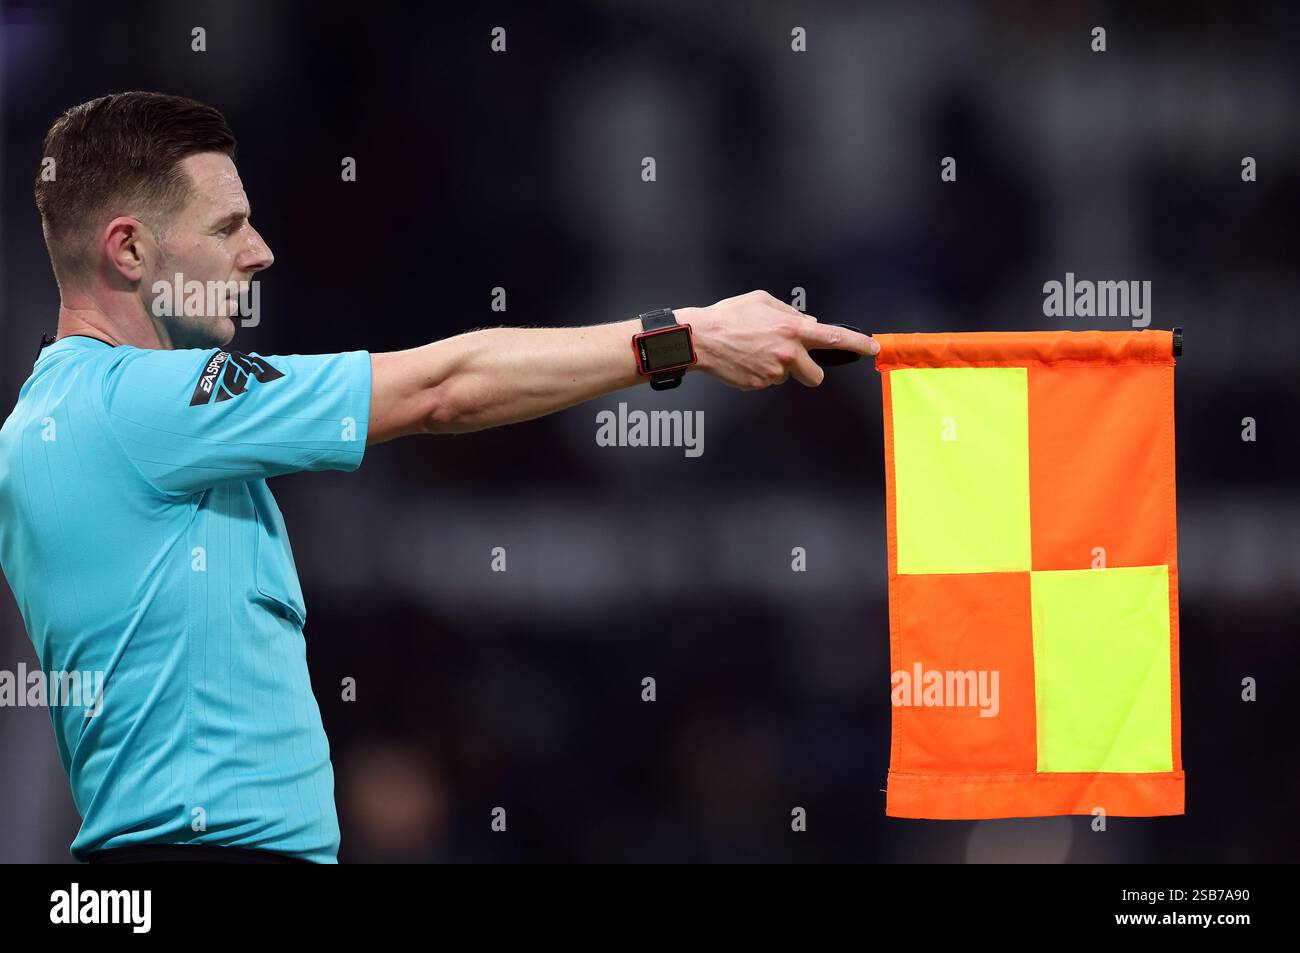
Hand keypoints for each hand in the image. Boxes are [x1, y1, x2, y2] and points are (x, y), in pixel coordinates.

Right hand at [677, 290, 878, 389]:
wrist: (700, 338)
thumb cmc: (729, 316)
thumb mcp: (762, 301)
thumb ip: (790, 312)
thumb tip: (809, 324)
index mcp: (792, 329)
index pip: (833, 338)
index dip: (857, 344)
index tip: (872, 348)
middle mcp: (787, 353)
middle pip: (816, 375)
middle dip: (808, 371)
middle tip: (792, 360)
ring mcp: (773, 373)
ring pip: (788, 378)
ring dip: (779, 369)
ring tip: (756, 353)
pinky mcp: (758, 385)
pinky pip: (768, 382)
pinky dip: (760, 374)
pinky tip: (745, 360)